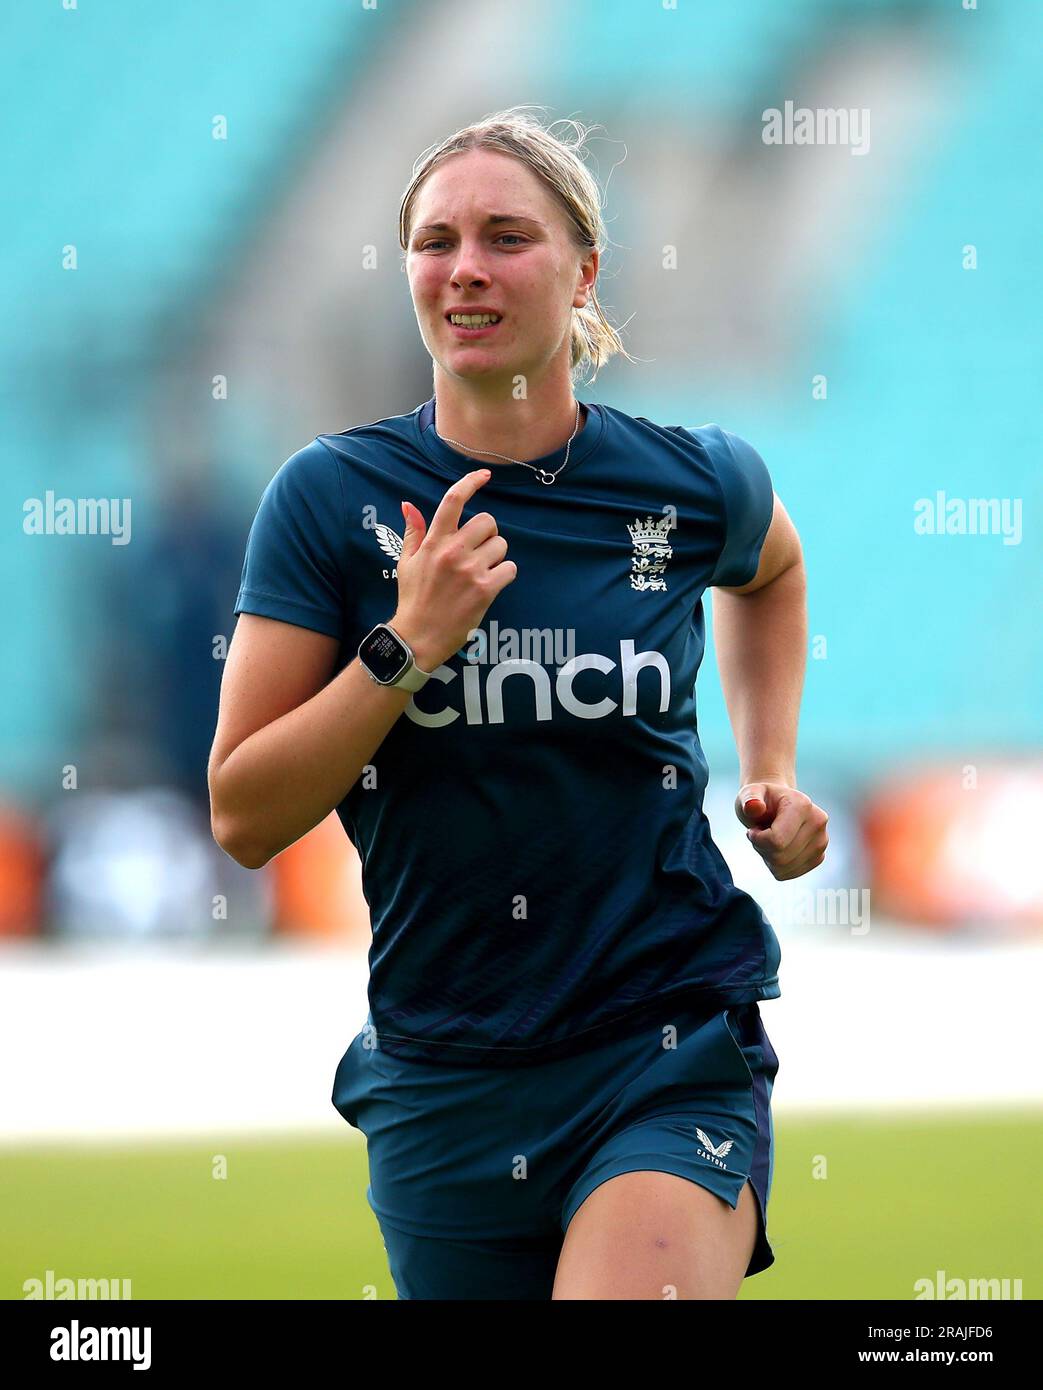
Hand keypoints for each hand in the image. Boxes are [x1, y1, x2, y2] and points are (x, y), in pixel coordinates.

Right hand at [392, 469, 516, 670]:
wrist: (417, 637)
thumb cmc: (413, 598)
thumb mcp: (406, 562)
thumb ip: (413, 532)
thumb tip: (408, 505)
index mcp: (433, 542)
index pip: (453, 501)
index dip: (471, 482)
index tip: (484, 475)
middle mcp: (452, 551)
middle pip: (488, 522)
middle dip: (488, 534)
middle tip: (479, 551)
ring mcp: (470, 570)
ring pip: (501, 546)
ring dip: (496, 556)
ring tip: (481, 572)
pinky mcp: (485, 590)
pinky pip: (510, 568)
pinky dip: (505, 575)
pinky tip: (490, 584)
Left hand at [735, 780, 828, 879]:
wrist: (777, 806)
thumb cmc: (761, 800)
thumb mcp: (749, 793)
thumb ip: (749, 799)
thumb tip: (754, 807)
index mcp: (802, 805)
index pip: (776, 841)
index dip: (757, 839)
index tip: (754, 829)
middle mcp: (818, 823)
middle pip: (780, 857)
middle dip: (762, 848)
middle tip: (761, 833)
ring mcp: (821, 842)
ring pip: (783, 868)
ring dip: (768, 857)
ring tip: (770, 838)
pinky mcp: (818, 857)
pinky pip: (788, 874)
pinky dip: (775, 866)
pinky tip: (777, 848)